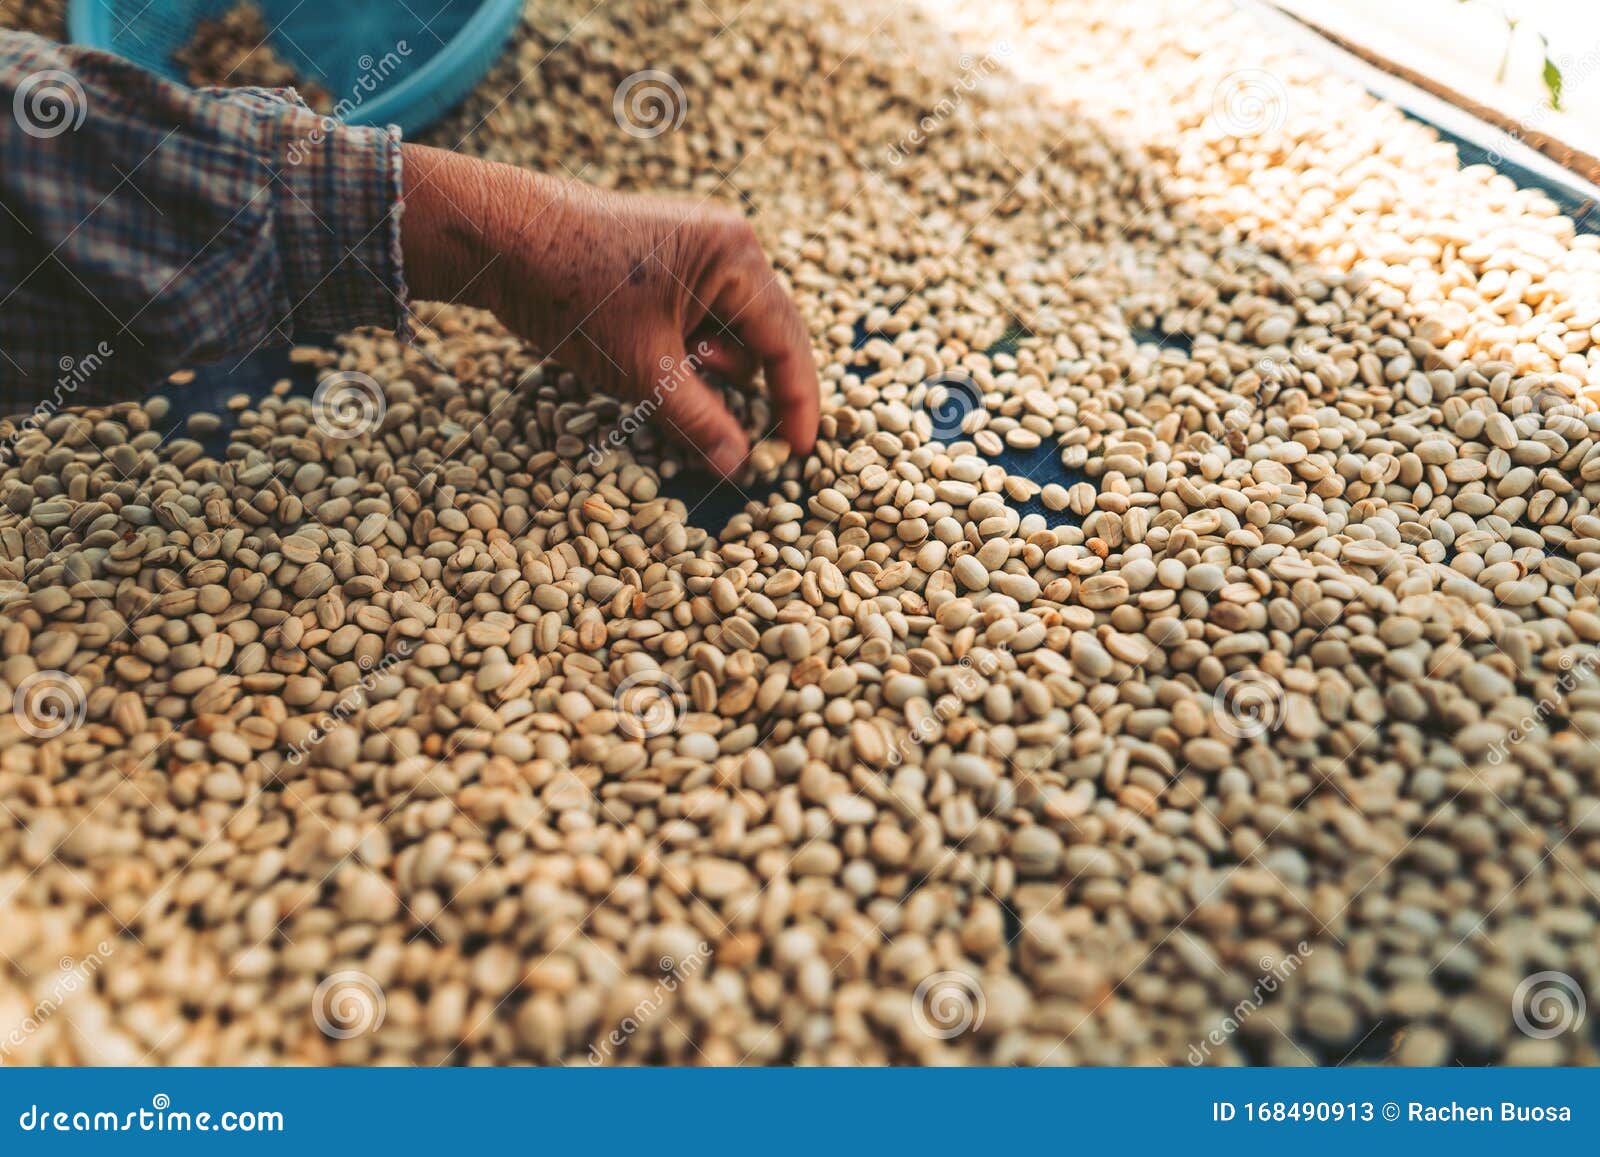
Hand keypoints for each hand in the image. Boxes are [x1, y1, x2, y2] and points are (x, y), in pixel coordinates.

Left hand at [399, 144, 818, 476]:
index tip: (800, 453)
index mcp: (734, 257)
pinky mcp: (666, 256)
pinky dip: (680, 349)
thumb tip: (740, 467)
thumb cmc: (570, 291)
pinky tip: (643, 357)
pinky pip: (695, 316)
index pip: (787, 341)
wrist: (494, 235)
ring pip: (724, 331)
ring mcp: (695, 244)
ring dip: (699, 367)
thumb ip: (699, 422)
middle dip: (735, 384)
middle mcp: (726, 242)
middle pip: (762, 336)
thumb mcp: (642, 371)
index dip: (797, 402)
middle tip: (712, 425)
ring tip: (648, 370)